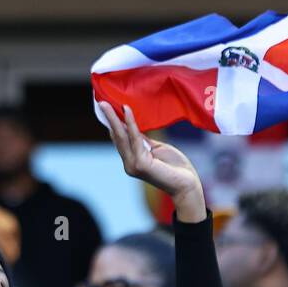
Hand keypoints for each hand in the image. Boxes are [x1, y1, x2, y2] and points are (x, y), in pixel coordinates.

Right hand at [98, 100, 205, 222]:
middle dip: (108, 119)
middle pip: (117, 137)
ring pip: (121, 137)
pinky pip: (134, 138)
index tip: (107, 109)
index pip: (120, 140)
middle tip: (101, 102)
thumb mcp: (157, 149)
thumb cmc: (175, 167)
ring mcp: (133, 165)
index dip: (113, 124)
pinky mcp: (140, 164)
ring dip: (113, 118)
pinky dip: (130, 123)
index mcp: (132, 161)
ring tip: (106, 104)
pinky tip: (126, 110)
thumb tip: (133, 128)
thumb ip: (144, 141)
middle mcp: (129, 164)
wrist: (186, 183)